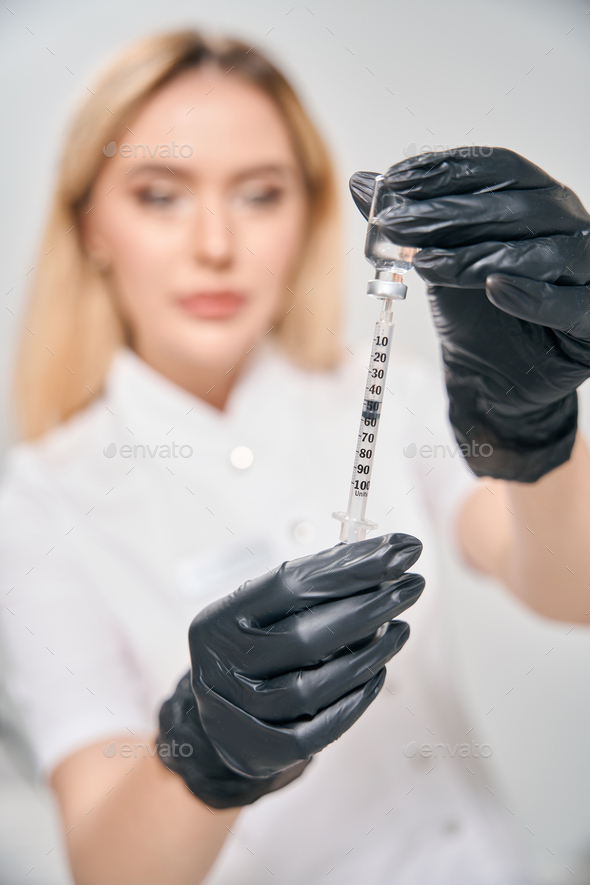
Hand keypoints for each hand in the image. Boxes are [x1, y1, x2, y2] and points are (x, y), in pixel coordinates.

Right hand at [158, 533, 423, 807]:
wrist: (213, 717)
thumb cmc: (248, 649)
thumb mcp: (260, 609)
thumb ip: (310, 584)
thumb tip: (377, 555)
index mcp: (219, 620)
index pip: (290, 584)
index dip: (350, 568)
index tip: (399, 551)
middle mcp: (222, 667)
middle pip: (305, 637)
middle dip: (368, 609)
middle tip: (411, 587)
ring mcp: (238, 715)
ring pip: (313, 687)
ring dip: (368, 656)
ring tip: (400, 630)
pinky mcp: (260, 752)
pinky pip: (317, 731)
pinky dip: (354, 702)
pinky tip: (378, 675)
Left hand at [350, 149, 589, 481]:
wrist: (492, 377)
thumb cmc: (472, 313)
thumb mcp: (434, 260)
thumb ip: (406, 221)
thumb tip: (360, 181)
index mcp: (536, 200)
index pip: (498, 169)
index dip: (445, 171)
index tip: (392, 181)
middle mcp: (568, 227)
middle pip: (516, 206)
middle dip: (447, 213)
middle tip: (395, 224)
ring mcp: (587, 272)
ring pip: (544, 251)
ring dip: (480, 255)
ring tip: (427, 264)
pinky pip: (570, 304)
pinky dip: (532, 295)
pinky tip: (494, 290)